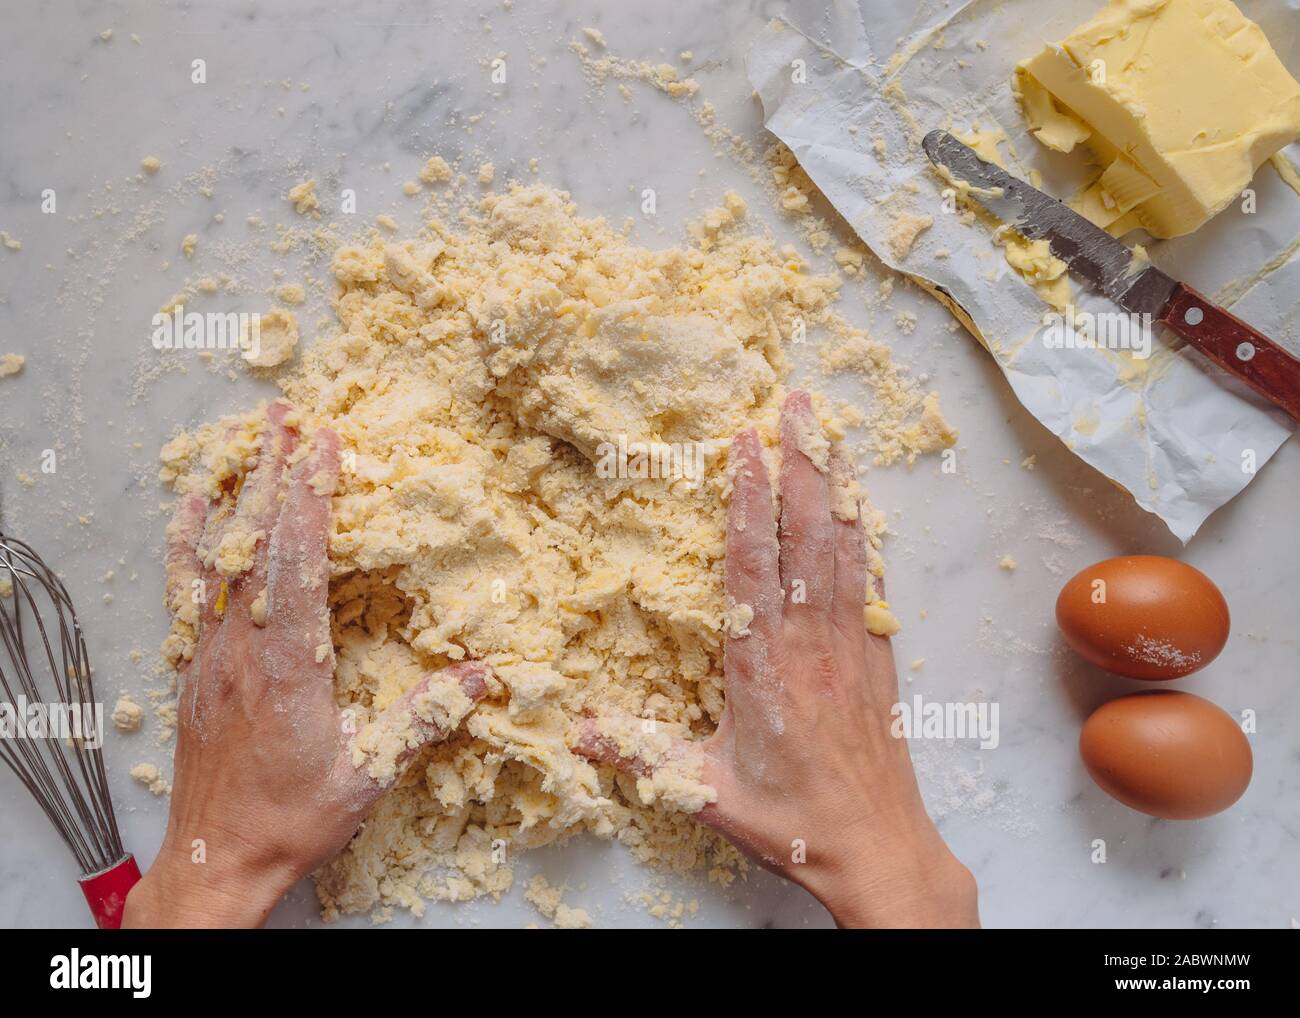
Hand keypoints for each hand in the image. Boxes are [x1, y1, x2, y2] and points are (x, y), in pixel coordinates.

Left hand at [124, 402, 488, 927]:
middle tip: (285, 416)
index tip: (325, 445)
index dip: (314, 499)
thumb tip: (485, 678)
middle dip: (275, 475)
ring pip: (221, 559)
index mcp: (288, 668)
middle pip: (257, 545)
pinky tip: (192, 507)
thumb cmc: (290, 819)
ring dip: (240, 495)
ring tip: (250, 440)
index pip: (301, 563)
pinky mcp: (195, 668)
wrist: (215, 859)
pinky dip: (189, 543)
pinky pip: (187, 591)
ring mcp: (210, 656)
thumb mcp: (367, 774)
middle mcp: (242, 650)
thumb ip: (424, 720)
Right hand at [577, 391, 977, 927]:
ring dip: (837, 486)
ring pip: (844, 548)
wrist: (878, 849)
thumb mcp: (703, 792)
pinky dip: (866, 537)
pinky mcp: (878, 659)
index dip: (749, 499)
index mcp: (762, 665)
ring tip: (832, 432)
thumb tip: (575, 731)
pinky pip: (871, 582)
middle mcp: (810, 642)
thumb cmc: (792, 822)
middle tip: (798, 405)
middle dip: (802, 464)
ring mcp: (851, 646)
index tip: (746, 443)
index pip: (753, 565)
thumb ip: (640, 755)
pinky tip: (863, 508)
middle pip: (807, 536)